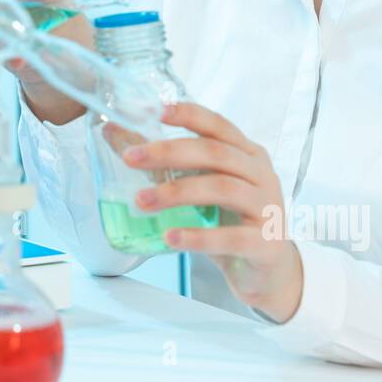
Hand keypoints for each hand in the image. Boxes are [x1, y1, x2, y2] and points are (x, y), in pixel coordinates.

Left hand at [122, 101, 304, 322]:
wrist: (267, 271)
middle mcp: (261, 174)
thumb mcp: (202, 188)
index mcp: (247, 154)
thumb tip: (114, 134)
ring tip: (141, 201)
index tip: (157, 110)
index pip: (218, 125)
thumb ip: (166, 164)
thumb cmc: (231, 221)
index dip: (190, 115)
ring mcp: (267, 208)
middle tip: (131, 158)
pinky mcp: (266, 243)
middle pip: (216, 153)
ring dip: (177, 192)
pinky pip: (231, 238)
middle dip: (170, 152)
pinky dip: (199, 237)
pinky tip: (171, 237)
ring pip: (223, 189)